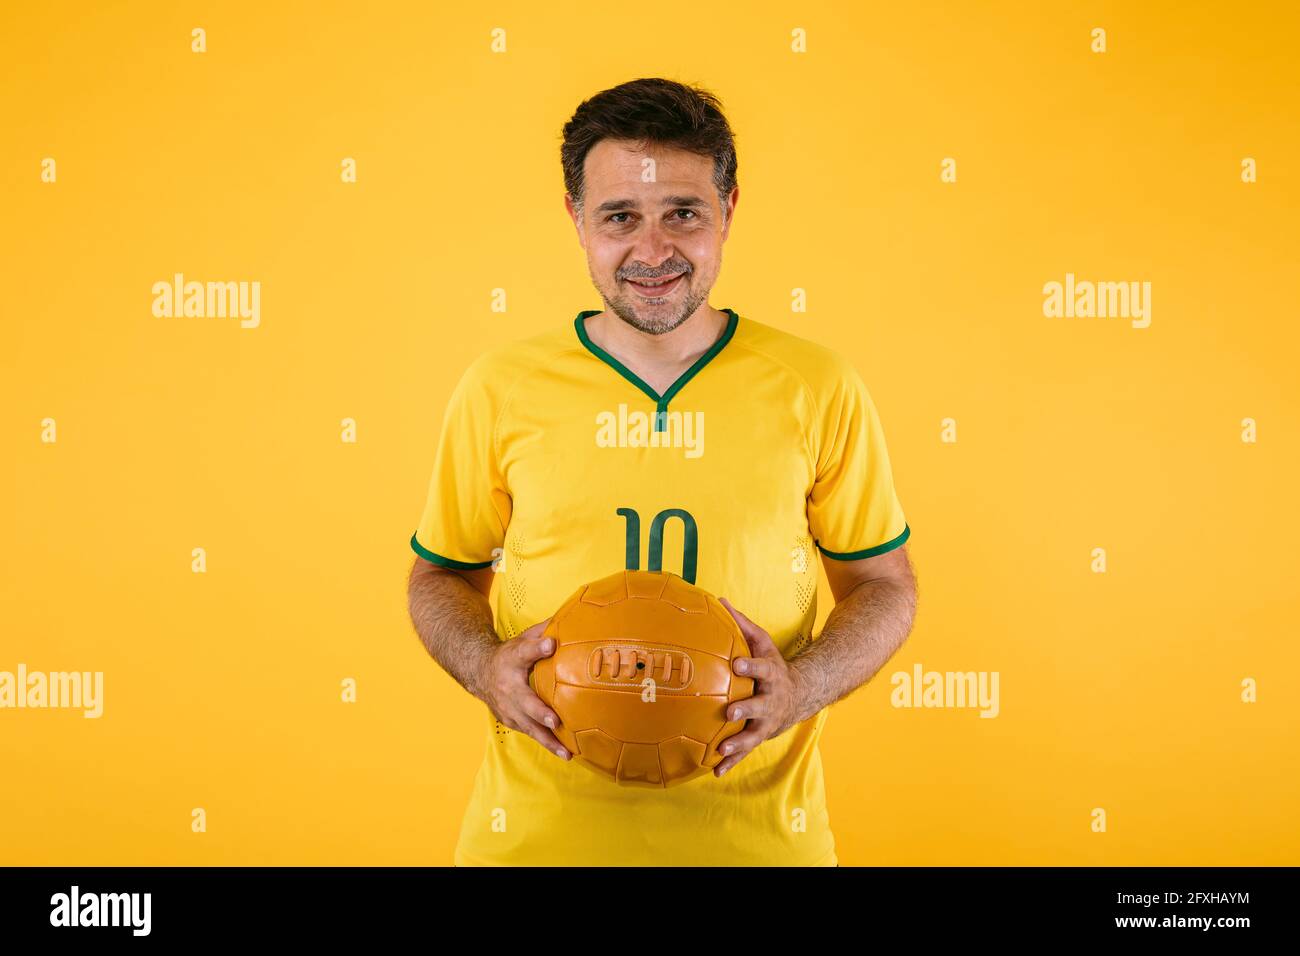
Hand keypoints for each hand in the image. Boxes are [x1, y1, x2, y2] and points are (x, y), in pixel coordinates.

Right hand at [477, 618, 569, 759]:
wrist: (479, 672)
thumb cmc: (509, 655)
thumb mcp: (522, 639)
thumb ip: (542, 633)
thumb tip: (569, 622)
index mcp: (511, 661)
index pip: (524, 652)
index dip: (536, 648)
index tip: (549, 644)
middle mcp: (507, 688)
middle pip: (525, 702)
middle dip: (540, 713)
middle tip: (555, 721)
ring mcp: (508, 708)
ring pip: (529, 726)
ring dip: (547, 740)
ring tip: (566, 753)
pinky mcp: (511, 721)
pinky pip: (531, 733)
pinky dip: (546, 743)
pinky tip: (564, 752)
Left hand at [714, 598, 806, 776]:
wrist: (799, 694)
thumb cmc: (772, 665)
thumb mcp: (762, 643)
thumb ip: (742, 625)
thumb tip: (719, 601)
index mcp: (770, 675)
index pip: (761, 668)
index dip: (750, 666)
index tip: (737, 663)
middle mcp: (771, 700)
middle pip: (759, 705)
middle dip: (746, 709)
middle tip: (730, 712)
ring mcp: (766, 721)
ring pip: (753, 734)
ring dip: (738, 743)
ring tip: (722, 749)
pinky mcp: (760, 736)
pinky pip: (745, 751)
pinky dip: (731, 762)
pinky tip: (715, 771)